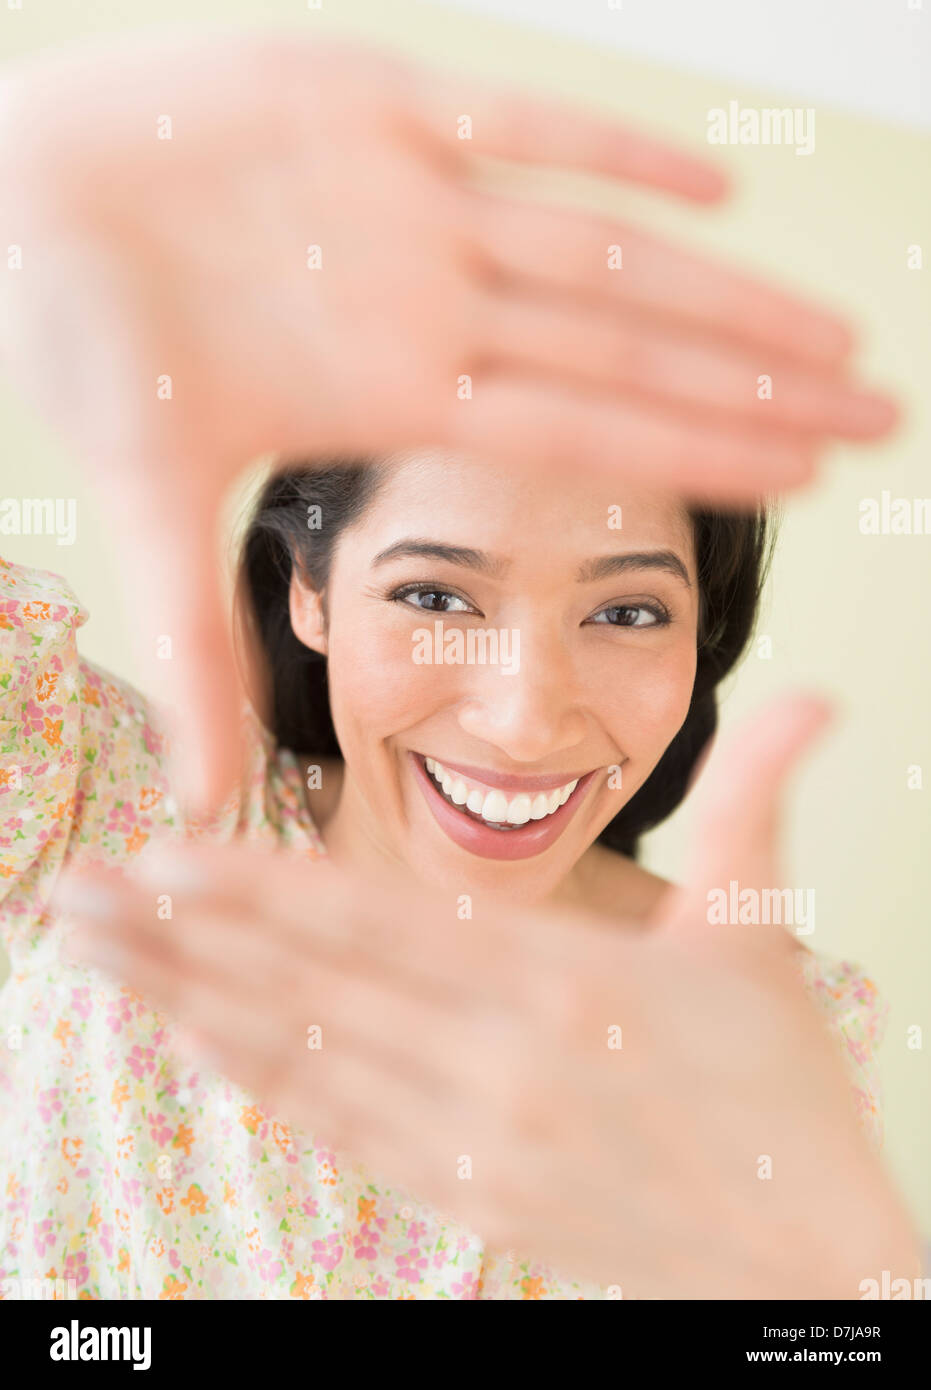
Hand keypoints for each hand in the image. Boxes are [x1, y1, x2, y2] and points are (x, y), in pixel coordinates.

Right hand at [0, 26, 897, 809]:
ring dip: (722, 287)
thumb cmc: (75, 339)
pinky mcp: (376, 98)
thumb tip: (203, 805)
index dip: (698, 454)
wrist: (18, 199)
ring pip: (605, 249)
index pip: (584, 434)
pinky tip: (714, 184)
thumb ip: (189, 643)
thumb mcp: (140, 500)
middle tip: (882, 414)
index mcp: (398, 397)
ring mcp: (416, 208)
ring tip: (834, 330)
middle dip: (757, 382)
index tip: (806, 483)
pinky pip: (516, 122)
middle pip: (631, 350)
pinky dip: (608, 147)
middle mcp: (431, 308)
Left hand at [54, 692, 920, 1297]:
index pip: (380, 921)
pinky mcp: (469, 1191)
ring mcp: (472, 1136)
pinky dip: (257, 1084)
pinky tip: (190, 1048)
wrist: (801, 1260)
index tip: (168, 852)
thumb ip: (762, 801)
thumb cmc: (781, 1088)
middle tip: (77, 896)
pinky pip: (339, 1130)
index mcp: (560, 981)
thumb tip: (820, 695)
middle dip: (182, 937)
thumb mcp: (763, 931)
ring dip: (188, 1007)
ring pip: (302, 1059)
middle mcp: (495, 1060)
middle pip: (310, 986)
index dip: (263, 888)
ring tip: (97, 963)